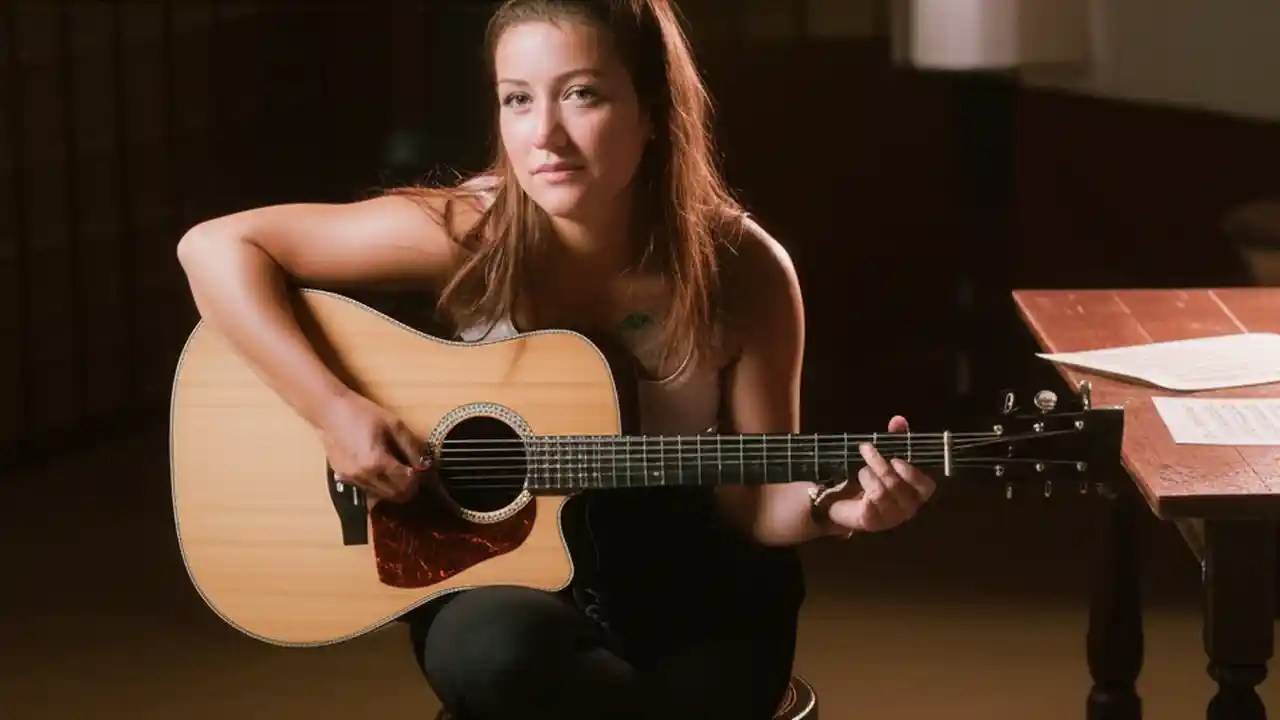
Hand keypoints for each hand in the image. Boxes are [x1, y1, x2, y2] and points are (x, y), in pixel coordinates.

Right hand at [318, 393, 427, 502]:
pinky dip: (379, 485)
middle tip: (414, 475)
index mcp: (377, 462)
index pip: (406, 482)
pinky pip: (367, 488)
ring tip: (399, 473)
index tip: (422, 470)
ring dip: (393, 488)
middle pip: (394, 494)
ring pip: (380, 495)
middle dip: (408, 488)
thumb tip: (424, 465)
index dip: (418, 479)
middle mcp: (364, 476)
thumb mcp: (394, 424)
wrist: (330, 412)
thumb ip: (411, 447)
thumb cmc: (362, 413)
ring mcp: (351, 479)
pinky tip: (381, 471)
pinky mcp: (343, 477)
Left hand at [822, 415, 936, 533]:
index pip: (926, 487)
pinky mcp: (872, 522)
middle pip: (897, 485)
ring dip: (868, 474)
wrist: (844, 504)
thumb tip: (898, 420)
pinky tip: (857, 482)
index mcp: (915, 493)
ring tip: (862, 469)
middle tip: (866, 447)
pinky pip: (869, 501)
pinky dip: (863, 485)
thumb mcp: (885, 457)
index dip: (913, 473)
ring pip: (881, 492)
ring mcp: (890, 517)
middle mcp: (907, 508)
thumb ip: (895, 439)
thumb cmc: (872, 480)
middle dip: (880, 463)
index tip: (896, 459)